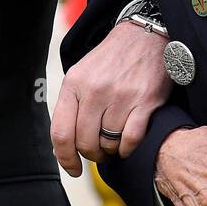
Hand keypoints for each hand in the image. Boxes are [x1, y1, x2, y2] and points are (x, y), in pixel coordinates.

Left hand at [51, 21, 172, 176]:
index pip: (60, 133)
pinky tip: (126, 143)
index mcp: (74, 83)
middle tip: (98, 151)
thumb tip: (62, 147)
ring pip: (108, 143)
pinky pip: (131, 140)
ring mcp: (120, 96)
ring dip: (110, 149)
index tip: (73, 170)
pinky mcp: (145, 101)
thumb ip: (71, 106)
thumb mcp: (82, 74)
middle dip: (91, 154)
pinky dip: (127, 148)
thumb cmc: (111, 60)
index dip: (65, 158)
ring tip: (113, 140)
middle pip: (85, 142)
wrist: (144, 35)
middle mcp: (95, 90)